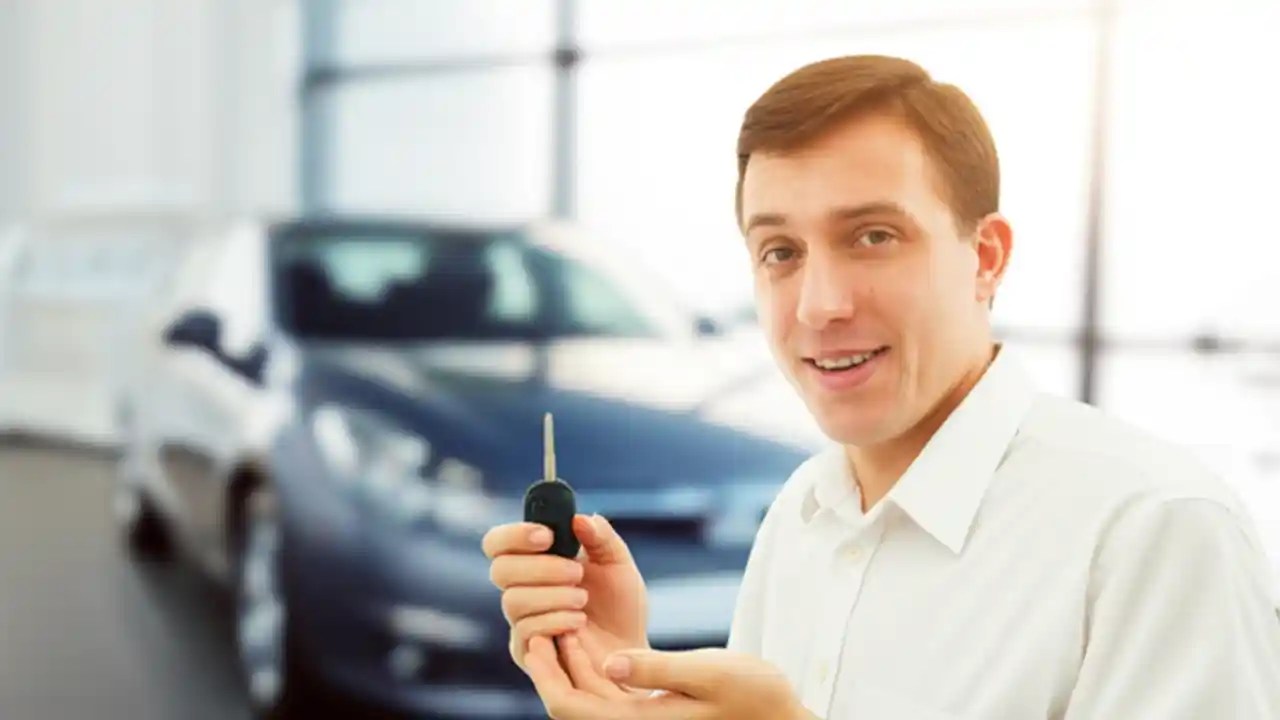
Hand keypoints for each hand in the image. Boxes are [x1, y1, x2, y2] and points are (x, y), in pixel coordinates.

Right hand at [483, 514, 648, 672]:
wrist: (629, 650)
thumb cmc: (620, 604)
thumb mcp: (617, 563)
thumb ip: (601, 537)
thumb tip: (579, 518)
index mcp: (534, 560)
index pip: (499, 543)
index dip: (514, 535)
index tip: (547, 535)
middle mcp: (520, 587)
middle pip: (500, 569)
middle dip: (540, 567)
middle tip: (576, 572)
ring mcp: (520, 620)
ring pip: (512, 600)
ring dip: (552, 596)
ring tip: (583, 599)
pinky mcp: (526, 650)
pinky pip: (524, 630)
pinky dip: (554, 620)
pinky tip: (579, 622)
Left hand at [525, 634, 813, 719]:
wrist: (780, 716)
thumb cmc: (754, 694)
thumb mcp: (708, 672)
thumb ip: (656, 669)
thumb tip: (609, 662)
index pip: (569, 707)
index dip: (546, 672)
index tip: (539, 632)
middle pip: (570, 701)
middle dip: (551, 662)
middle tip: (544, 616)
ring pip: (586, 695)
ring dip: (570, 662)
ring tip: (564, 618)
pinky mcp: (650, 712)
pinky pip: (605, 692)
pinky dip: (591, 665)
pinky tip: (592, 636)